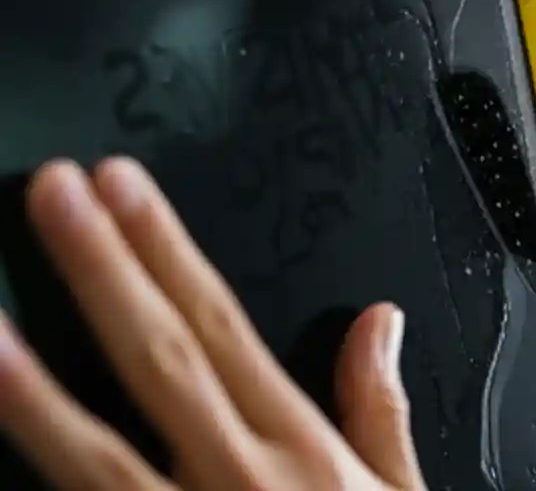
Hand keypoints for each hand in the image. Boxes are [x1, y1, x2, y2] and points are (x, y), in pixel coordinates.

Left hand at [0, 158, 426, 489]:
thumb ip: (382, 409)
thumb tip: (379, 321)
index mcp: (301, 454)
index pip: (223, 330)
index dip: (168, 254)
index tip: (124, 191)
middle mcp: (239, 485)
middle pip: (161, 363)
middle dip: (105, 273)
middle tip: (53, 195)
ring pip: (96, 458)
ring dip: (37, 390)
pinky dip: (39, 481)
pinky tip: (1, 436)